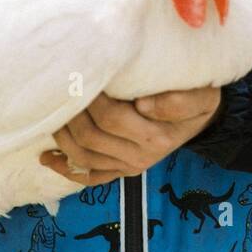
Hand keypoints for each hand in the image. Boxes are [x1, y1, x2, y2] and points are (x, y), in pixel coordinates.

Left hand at [39, 85, 223, 186]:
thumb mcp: (201, 96)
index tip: (81, 73)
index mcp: (156, 136)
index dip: (90, 97)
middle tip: (64, 87)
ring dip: (63, 135)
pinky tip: (47, 157)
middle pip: (91, 136)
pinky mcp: (123, 172)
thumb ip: (178, 101)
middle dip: (72, 112)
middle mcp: (141, 156)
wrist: (204, 120)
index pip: (111, 117)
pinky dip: (65, 169)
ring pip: (84, 157)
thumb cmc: (197, 97)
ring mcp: (129, 167)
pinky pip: (90, 177)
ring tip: (55, 111)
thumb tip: (143, 105)